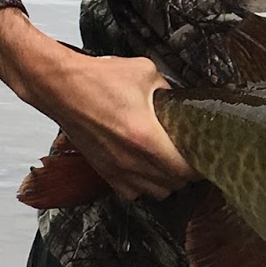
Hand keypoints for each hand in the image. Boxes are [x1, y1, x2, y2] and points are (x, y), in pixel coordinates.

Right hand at [0, 8, 198, 200]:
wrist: (60, 86)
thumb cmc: (98, 79)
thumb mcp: (146, 73)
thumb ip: (169, 91)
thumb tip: (181, 100)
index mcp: (146, 138)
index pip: (186, 170)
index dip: (201, 165)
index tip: (205, 154)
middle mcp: (131, 160)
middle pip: (174, 185)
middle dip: (187, 173)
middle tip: (192, 156)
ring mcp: (116, 169)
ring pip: (155, 193)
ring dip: (168, 182)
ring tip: (171, 164)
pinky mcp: (103, 172)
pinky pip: (132, 193)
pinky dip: (144, 186)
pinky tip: (148, 169)